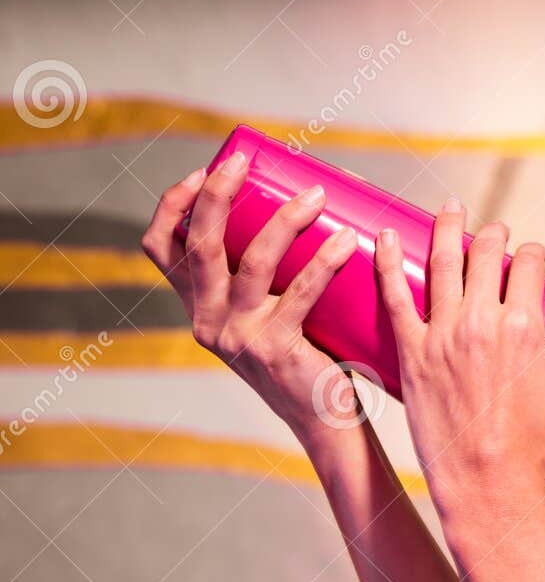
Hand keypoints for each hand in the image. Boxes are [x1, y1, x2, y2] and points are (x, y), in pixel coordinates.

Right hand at [142, 155, 361, 438]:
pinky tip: (346, 240)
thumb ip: (267, 281)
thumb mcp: (266, 319)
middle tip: (243, 161)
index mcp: (199, 309)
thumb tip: (304, 209)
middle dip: (218, 194)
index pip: (161, 248)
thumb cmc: (304, 359)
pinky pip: (299, 293)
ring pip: (251, 262)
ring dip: (285, 220)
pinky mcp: (274, 348)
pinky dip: (325, 261)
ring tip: (316, 195)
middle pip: (200, 244)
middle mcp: (208, 322)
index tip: (204, 171)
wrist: (323, 420)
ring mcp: (238, 337)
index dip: (174, 205)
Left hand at [372, 199, 544, 523]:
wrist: (487, 486)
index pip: (528, 266)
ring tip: (446, 210)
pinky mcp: (412, 354)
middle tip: (493, 232)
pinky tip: (378, 235)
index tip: (532, 254)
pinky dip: (384, 259)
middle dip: (493, 233)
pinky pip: (394, 294)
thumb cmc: (541, 455)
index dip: (533, 251)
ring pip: (440, 262)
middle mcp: (482, 322)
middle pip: (485, 254)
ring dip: (445, 227)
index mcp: (525, 328)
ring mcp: (443, 336)